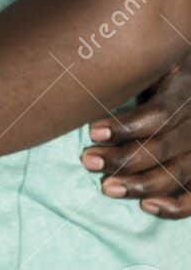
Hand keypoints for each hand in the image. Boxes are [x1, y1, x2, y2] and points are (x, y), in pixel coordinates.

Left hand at [84, 61, 190, 218]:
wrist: (189, 83)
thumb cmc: (160, 70)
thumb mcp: (153, 62)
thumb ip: (134, 70)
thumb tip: (89, 74)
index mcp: (184, 90)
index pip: (159, 114)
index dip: (127, 126)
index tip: (93, 132)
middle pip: (164, 146)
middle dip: (124, 158)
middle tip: (88, 161)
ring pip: (179, 172)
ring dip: (141, 184)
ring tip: (106, 187)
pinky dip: (176, 207)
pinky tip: (147, 207)